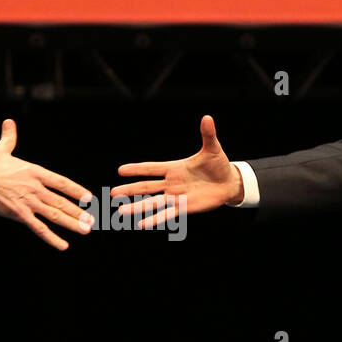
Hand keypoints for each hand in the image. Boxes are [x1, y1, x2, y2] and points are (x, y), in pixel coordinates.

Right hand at [0, 119, 93, 250]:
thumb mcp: (0, 149)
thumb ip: (9, 138)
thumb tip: (8, 122)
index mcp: (34, 172)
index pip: (61, 182)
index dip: (76, 190)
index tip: (88, 197)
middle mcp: (35, 188)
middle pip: (61, 202)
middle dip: (78, 212)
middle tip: (91, 221)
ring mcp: (29, 203)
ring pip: (55, 215)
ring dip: (72, 223)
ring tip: (86, 230)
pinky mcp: (19, 215)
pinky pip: (38, 228)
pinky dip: (51, 238)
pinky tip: (63, 245)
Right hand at [110, 114, 242, 227]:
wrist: (229, 182)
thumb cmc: (218, 164)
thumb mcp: (212, 149)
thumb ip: (207, 134)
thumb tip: (207, 117)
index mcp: (174, 168)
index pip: (151, 168)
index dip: (137, 169)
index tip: (121, 170)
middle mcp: (171, 183)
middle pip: (146, 187)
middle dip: (130, 189)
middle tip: (113, 193)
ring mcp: (176, 196)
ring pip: (152, 202)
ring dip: (137, 207)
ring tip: (121, 211)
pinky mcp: (184, 207)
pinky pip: (167, 213)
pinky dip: (155, 219)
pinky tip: (142, 224)